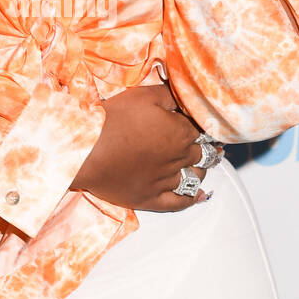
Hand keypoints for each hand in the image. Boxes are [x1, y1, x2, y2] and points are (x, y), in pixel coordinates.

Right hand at [70, 82, 221, 210]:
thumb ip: (170, 95)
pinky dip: (192, 199)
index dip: (204, 126)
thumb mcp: (143, 95)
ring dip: (202, 169)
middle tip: (212, 144)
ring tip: (205, 164)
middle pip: (202, 154)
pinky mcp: (151, 199)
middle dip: (208, 148)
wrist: (86, 150)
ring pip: (195, 177)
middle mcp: (179, 159)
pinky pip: (178, 203)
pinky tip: (200, 195)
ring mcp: (166, 182)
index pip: (202, 129)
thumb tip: (187, 94)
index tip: (205, 124)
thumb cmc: (113, 119)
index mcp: (181, 133)